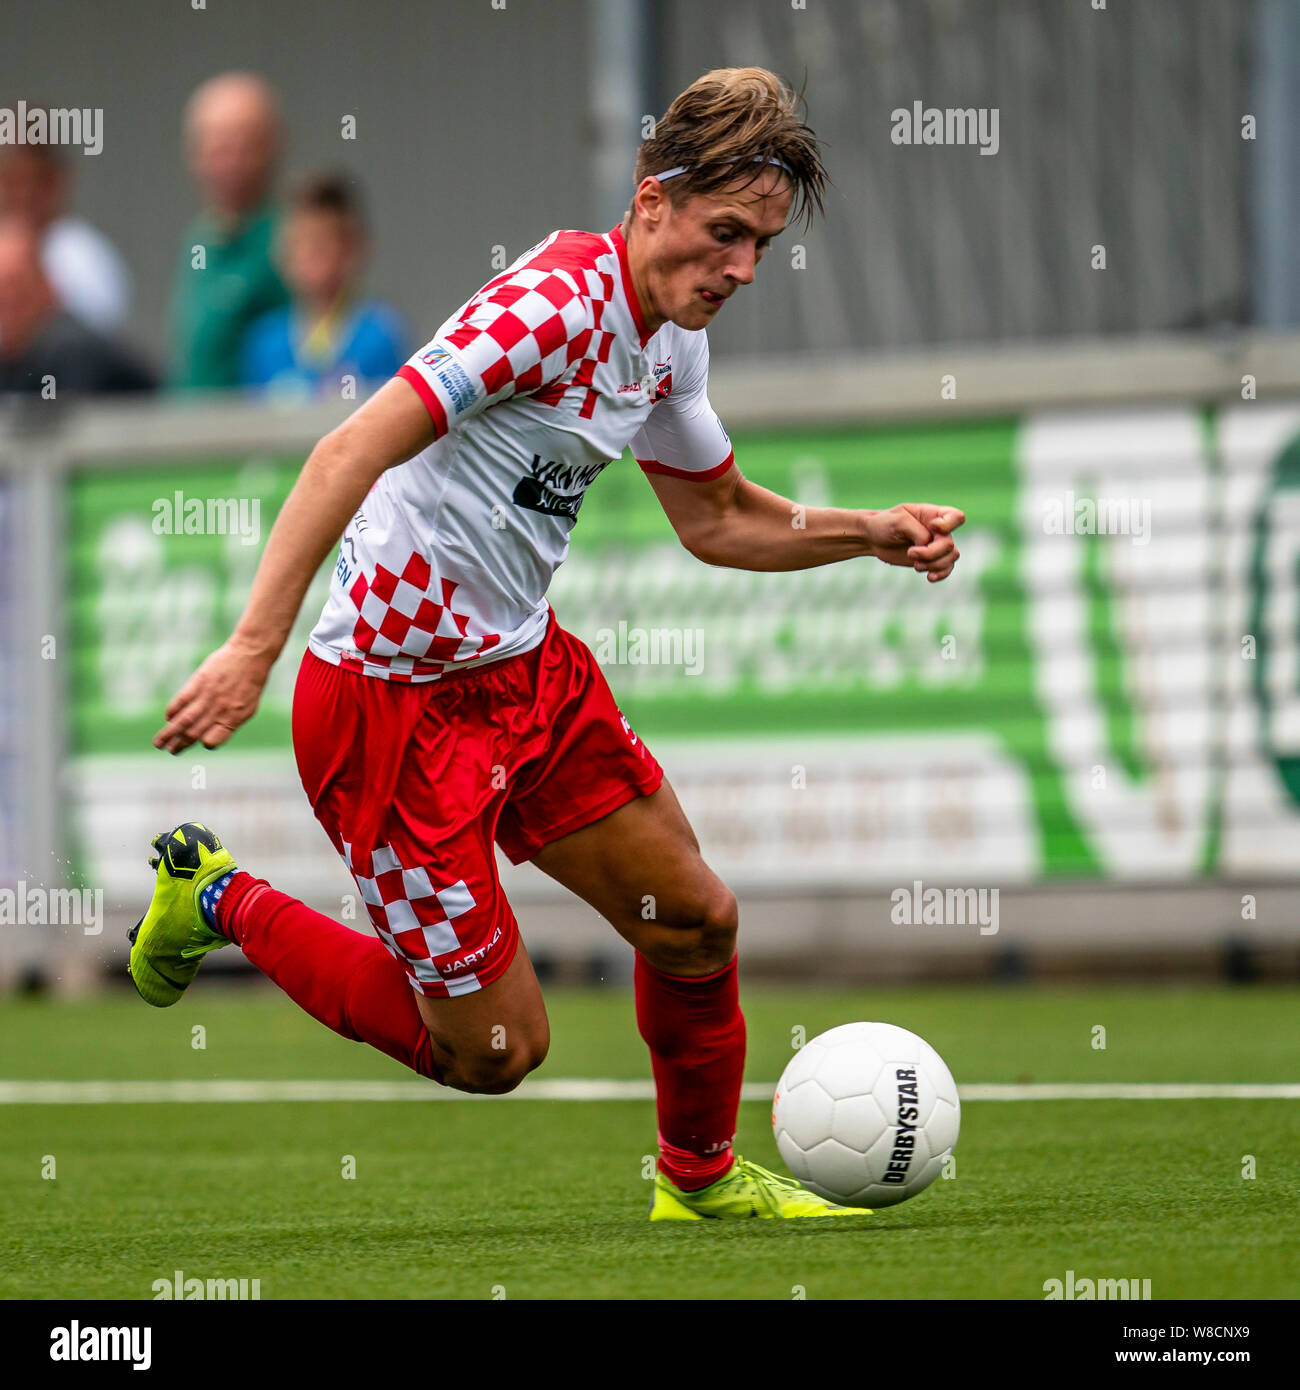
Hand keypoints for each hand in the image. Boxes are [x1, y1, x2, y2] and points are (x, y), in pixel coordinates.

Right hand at [153, 638, 273, 753]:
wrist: (250, 654)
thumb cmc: (251, 682)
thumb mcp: (248, 707)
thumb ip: (231, 721)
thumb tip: (214, 734)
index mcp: (234, 719)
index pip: (213, 741)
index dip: (205, 743)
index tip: (199, 742)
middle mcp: (220, 711)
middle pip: (194, 734)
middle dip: (180, 745)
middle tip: (171, 751)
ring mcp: (208, 697)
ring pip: (184, 721)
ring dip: (169, 734)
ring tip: (159, 743)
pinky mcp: (198, 683)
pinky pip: (181, 702)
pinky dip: (172, 712)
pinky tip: (168, 718)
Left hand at [864, 504, 964, 581]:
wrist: (874, 539)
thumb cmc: (885, 524)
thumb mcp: (898, 521)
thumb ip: (917, 531)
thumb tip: (929, 545)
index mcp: (933, 514)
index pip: (956, 517)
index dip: (949, 525)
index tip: (932, 527)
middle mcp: (939, 530)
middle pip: (949, 544)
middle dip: (931, 553)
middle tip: (910, 553)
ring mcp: (936, 545)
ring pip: (951, 557)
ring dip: (933, 564)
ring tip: (915, 565)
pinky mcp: (931, 560)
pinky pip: (947, 568)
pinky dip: (941, 574)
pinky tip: (929, 577)